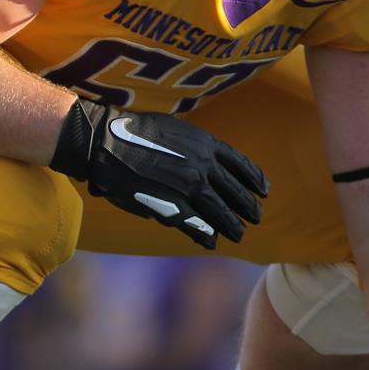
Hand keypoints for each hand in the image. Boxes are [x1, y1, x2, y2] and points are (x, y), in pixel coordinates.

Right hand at [50, 99, 266, 249]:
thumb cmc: (132, 131)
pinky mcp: (172, 206)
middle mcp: (204, 166)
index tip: (263, 190)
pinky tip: (211, 241)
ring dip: (232, 226)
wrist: (105, 144)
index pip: (242, 165)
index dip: (255, 180)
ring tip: (239, 234)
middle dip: (248, 207)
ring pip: (222, 213)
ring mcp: (190, 188)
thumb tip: (202, 161)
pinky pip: (197, 226)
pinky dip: (206, 235)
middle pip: (236, 192)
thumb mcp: (174, 128)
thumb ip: (193, 145)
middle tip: (255, 217)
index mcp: (206, 144)